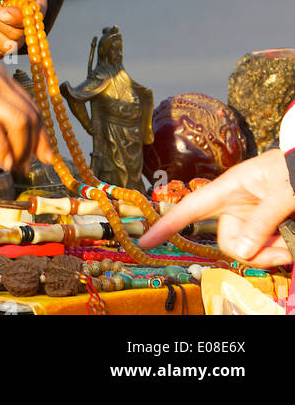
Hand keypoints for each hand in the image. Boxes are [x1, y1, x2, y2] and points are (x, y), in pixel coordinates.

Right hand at [0, 57, 53, 172]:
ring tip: (15, 166)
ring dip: (21, 150)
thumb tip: (17, 135)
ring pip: (18, 121)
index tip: (45, 155)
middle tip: (29, 166)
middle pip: (29, 114)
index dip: (42, 133)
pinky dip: (3, 149)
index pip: (31, 104)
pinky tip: (3, 163)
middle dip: (35, 145)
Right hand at [138, 150, 294, 266]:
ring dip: (269, 254)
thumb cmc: (292, 170)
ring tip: (289, 244)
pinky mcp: (262, 228)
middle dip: (252, 252)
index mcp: (229, 187)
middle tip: (280, 250)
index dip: (167, 223)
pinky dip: (276, 252)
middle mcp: (235, 204)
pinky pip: (261, 250)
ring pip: (246, 250)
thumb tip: (241, 250)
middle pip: (228, 241)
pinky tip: (289, 245)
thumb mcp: (281, 193)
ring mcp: (249, 217)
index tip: (145, 241)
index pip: (191, 206)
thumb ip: (261, 221)